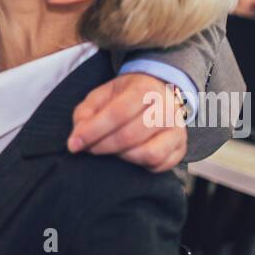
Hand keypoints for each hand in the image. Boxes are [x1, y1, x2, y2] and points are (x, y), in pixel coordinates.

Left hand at [67, 73, 188, 171]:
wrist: (158, 94)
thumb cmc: (125, 97)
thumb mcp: (102, 95)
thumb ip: (86, 112)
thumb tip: (78, 135)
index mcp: (145, 89)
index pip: (117, 113)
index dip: (93, 131)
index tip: (74, 144)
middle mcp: (167, 108)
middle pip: (131, 135)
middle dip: (103, 146)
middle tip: (89, 149)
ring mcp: (177, 129)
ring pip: (148, 154)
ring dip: (122, 157)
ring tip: (109, 151)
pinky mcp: (180, 148)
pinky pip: (159, 165)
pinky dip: (138, 165)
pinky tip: (126, 156)